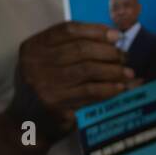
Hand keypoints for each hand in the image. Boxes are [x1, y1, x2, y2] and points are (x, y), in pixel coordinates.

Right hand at [9, 21, 137, 142]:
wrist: (27, 124)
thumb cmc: (46, 87)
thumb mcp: (49, 62)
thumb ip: (73, 48)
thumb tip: (113, 38)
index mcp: (33, 47)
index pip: (68, 30)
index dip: (96, 30)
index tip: (116, 35)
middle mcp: (35, 63)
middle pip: (81, 49)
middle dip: (109, 52)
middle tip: (125, 57)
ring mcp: (44, 85)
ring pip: (88, 69)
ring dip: (114, 70)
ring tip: (128, 73)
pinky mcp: (56, 104)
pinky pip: (90, 91)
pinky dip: (109, 88)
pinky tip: (120, 87)